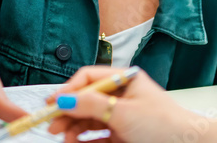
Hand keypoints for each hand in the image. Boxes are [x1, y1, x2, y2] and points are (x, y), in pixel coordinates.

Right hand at [46, 67, 202, 142]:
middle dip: (68, 111)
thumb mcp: (123, 112)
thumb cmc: (164, 124)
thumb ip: (91, 105)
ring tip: (64, 138)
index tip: (52, 103)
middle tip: (52, 125)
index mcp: (124, 79)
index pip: (89, 79)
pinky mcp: (123, 134)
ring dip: (74, 128)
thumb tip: (64, 99)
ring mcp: (122, 115)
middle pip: (86, 100)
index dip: (69, 90)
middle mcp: (122, 95)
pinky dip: (85, 139)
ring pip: (89, 118)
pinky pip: (97, 135)